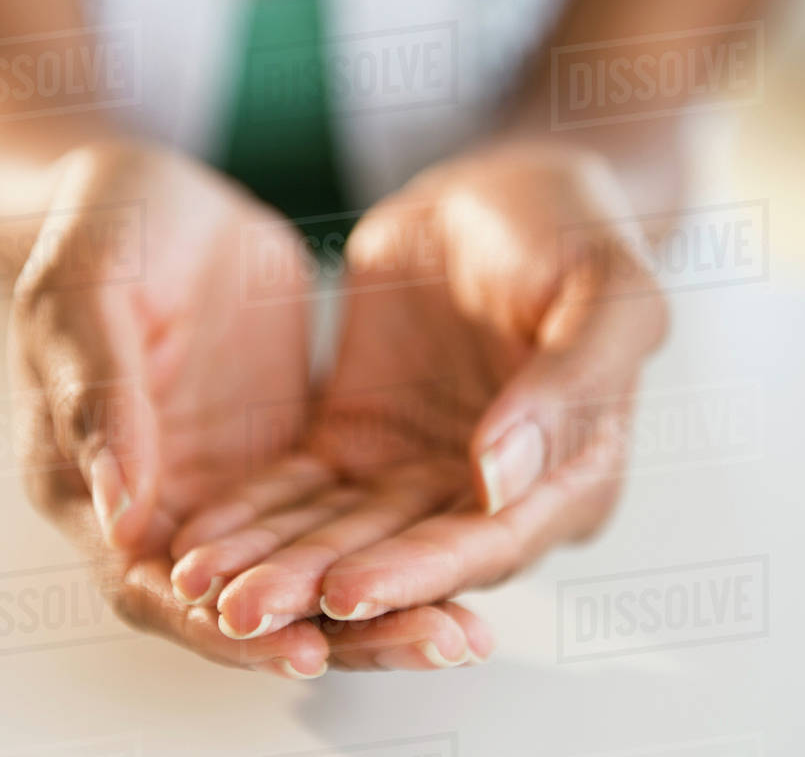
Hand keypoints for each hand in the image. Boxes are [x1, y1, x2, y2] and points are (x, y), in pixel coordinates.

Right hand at [7, 141, 493, 674]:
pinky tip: (458, 551)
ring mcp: (225, 485)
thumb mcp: (85, 295)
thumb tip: (121, 521)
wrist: (159, 192)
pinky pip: (336, 515)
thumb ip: (101, 401)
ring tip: (463, 628)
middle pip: (241, 605)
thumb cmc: (102, 227)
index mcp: (84, 483)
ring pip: (300, 569)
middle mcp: (157, 505)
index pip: (150, 589)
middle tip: (431, 642)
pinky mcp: (280, 456)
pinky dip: (388, 543)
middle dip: (336, 633)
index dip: (224, 628)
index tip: (304, 647)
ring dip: (378, 604)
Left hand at [169, 141, 668, 654]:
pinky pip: (303, 489)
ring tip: (204, 585)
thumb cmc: (573, 232)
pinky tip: (199, 535)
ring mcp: (421, 475)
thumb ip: (570, 385)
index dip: (420, 573)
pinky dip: (255, 513)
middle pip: (405, 557)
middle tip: (249, 610)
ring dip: (277, 563)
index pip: (492, 544)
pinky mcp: (361, 447)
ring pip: (345, 534)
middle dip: (324, 585)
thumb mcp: (605, 292)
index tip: (348, 590)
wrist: (501, 193)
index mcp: (573, 478)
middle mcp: (493, 498)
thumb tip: (504, 482)